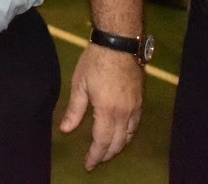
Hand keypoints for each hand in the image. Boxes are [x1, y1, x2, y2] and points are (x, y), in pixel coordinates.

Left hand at [59, 44, 143, 170]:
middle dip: (107, 154)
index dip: (95, 155)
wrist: (119, 42)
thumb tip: (66, 129)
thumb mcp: (79, 84)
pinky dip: (128, 134)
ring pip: (129, 135)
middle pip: (118, 142)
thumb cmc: (96, 61)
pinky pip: (136, 125)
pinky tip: (122, 133)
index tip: (88, 165)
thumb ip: (75, 109)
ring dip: (119, 146)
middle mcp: (125, 113)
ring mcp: (136, 106)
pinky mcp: (141, 100)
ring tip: (108, 150)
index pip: (102, 141)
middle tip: (96, 160)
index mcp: (108, 110)